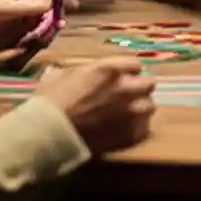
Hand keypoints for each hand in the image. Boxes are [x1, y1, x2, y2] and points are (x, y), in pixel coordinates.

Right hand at [38, 56, 156, 153]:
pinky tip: (123, 131)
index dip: (128, 72)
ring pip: (149, 107)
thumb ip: (90, 72)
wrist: (51, 131)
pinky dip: (136, 129)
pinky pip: (144, 129)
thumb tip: (93, 74)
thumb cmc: (53, 100)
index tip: (121, 78)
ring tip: (127, 115)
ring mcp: (131, 113)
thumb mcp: (68, 74)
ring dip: (140, 109)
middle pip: (149, 84)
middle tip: (127, 96)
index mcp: (111, 70)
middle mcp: (126, 89)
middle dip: (139, 88)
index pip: (135, 64)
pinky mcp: (130, 135)